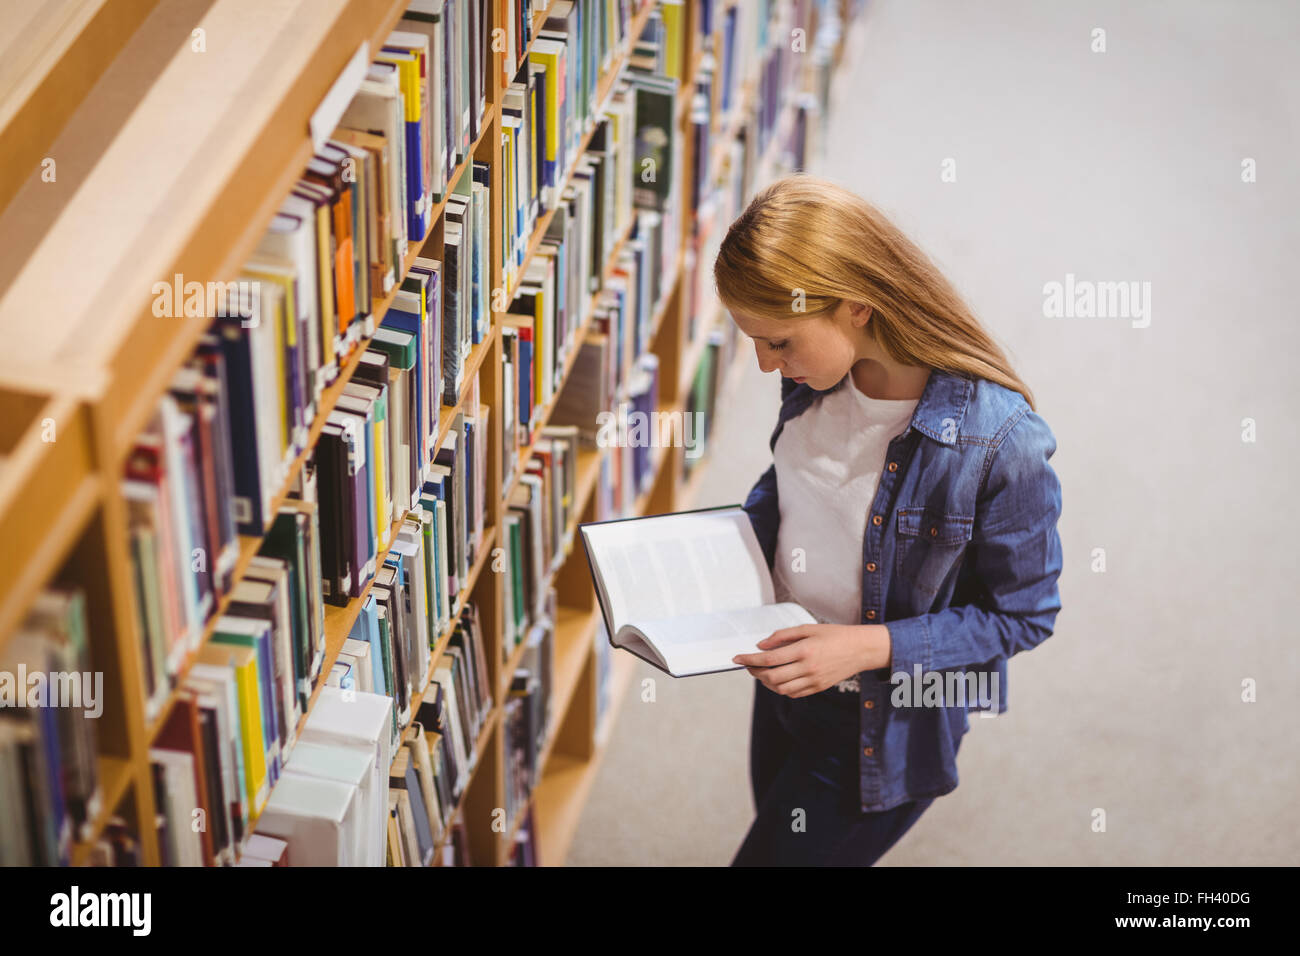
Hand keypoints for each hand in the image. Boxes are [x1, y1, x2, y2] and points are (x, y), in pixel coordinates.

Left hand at [732, 624, 891, 697]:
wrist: (861, 649)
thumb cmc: (834, 635)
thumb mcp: (808, 628)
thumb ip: (782, 636)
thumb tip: (761, 645)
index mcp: (804, 650)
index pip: (768, 659)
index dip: (749, 659)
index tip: (737, 658)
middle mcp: (807, 668)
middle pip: (771, 676)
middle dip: (754, 671)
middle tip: (748, 664)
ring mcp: (813, 680)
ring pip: (780, 688)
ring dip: (765, 682)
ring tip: (761, 672)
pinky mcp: (818, 688)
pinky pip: (793, 693)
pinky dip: (780, 688)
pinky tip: (777, 679)